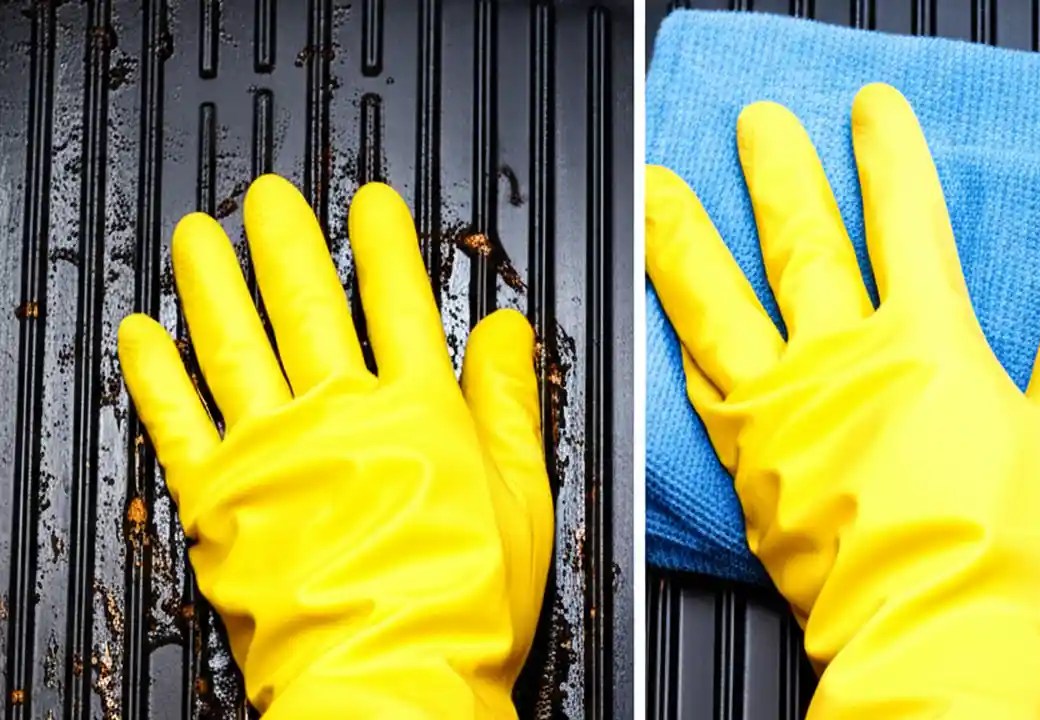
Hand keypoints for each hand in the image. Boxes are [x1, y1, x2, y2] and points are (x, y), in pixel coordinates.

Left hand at [118, 175, 552, 718]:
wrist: (393, 680)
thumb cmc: (461, 605)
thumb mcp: (523, 496)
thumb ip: (510, 402)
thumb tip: (510, 333)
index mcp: (417, 410)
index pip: (398, 303)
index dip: (384, 245)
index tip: (370, 205)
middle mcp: (338, 414)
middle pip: (306, 304)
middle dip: (287, 240)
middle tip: (266, 196)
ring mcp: (272, 450)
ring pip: (234, 342)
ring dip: (213, 281)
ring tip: (198, 236)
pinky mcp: (217, 497)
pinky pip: (176, 419)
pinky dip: (156, 373)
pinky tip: (143, 333)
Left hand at [645, 84, 1039, 717]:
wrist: (946, 653)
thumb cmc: (1014, 563)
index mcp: (928, 346)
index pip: (904, 222)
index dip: (889, 156)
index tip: (869, 112)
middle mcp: (842, 368)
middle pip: (801, 246)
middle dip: (779, 175)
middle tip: (755, 126)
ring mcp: (784, 419)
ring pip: (720, 306)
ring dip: (686, 239)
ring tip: (655, 193)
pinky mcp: (749, 473)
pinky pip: (702, 390)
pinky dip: (680, 344)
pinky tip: (664, 322)